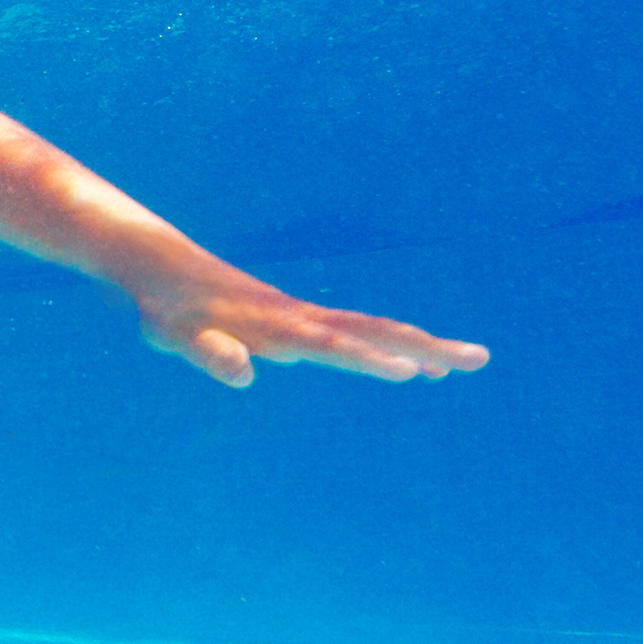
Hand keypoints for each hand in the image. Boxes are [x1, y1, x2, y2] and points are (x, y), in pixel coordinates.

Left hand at [130, 253, 489, 388]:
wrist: (162, 270)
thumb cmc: (167, 312)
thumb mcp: (176, 340)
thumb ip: (210, 355)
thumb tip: (245, 374)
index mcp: (277, 328)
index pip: (333, 346)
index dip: (370, 359)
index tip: (412, 371)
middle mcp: (300, 318)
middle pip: (373, 331)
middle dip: (427, 347)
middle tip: (480, 360)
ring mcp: (303, 316)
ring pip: (371, 329)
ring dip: (419, 345)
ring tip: (465, 363)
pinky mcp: (297, 319)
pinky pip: (354, 332)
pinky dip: (387, 344)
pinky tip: (408, 363)